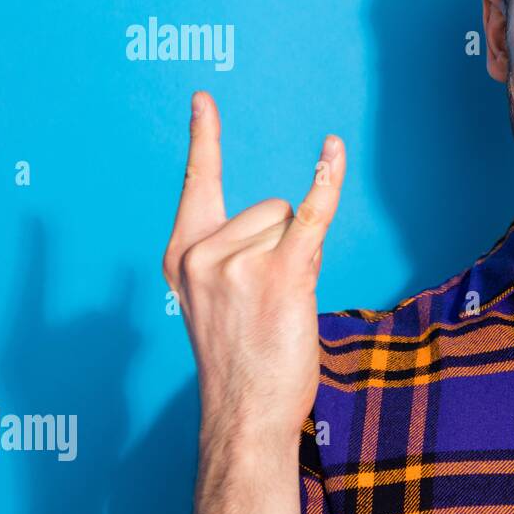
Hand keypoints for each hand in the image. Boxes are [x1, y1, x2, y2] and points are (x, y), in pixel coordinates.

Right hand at [162, 90, 345, 446]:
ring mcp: (239, 262)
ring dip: (302, 258)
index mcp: (181, 256)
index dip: (203, 140)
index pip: (196, 184)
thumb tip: (287, 217)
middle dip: (284, 246)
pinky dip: (327, 182)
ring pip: (293, 222)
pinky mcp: (281, 273)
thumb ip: (231, 256)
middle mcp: (204, 253)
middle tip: (270, 302)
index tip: (204, 99)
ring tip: (282, 307)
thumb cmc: (241, 362)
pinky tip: (332, 151)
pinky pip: (312, 214)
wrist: (246, 414)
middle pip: (269, 208)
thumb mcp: (215, 301)